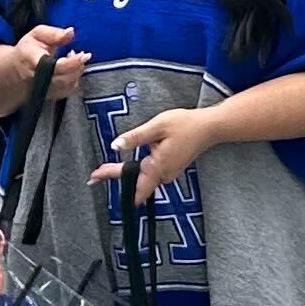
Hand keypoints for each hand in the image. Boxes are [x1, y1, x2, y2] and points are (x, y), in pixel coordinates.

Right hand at [12, 24, 90, 97]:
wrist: (17, 70)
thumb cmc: (28, 50)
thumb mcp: (37, 34)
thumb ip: (54, 33)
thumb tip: (71, 32)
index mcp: (31, 58)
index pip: (52, 65)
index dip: (71, 62)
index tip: (82, 54)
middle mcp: (36, 77)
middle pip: (63, 77)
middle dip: (77, 66)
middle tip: (84, 55)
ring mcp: (43, 89)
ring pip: (68, 84)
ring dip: (77, 71)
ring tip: (77, 59)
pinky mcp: (50, 95)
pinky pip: (69, 89)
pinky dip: (75, 78)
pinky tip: (72, 69)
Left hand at [95, 102, 217, 206]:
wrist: (209, 127)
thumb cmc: (186, 124)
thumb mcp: (157, 126)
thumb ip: (135, 138)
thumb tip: (116, 146)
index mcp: (158, 166)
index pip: (132, 180)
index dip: (112, 178)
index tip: (95, 178)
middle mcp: (164, 174)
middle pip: (135, 181)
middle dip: (116, 175)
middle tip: (96, 173)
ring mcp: (169, 173)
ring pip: (143, 178)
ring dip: (127, 173)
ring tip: (107, 169)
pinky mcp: (171, 168)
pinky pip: (152, 173)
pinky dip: (139, 170)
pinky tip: (131, 165)